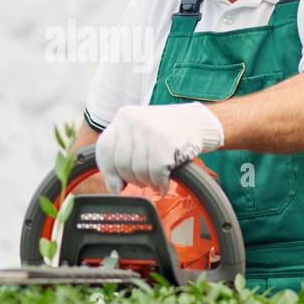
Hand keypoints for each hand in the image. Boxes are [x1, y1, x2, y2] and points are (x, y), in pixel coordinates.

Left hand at [95, 102, 224, 193]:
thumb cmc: (167, 132)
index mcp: (124, 116)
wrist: (198, 122)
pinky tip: (165, 181)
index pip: (104, 149)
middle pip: (121, 164)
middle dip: (133, 179)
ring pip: (138, 171)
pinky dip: (161, 183)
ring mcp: (150, 130)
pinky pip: (155, 174)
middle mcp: (134, 120)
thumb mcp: (140, 133)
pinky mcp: (166, 143)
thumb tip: (114, 187)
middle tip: (145, 180)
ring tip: (158, 178)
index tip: (117, 185)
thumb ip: (123, 153)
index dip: (108, 171)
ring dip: (149, 182)